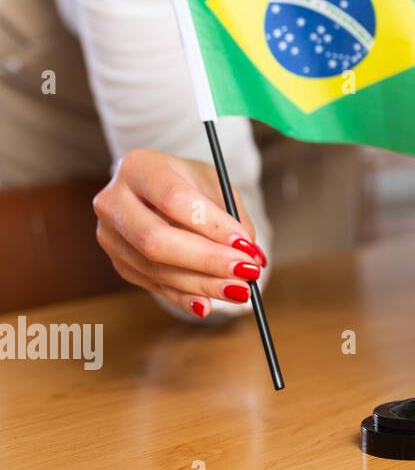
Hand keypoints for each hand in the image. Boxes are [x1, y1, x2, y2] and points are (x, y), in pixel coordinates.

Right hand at [92, 150, 267, 318]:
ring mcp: (109, 233)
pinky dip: (183, 296)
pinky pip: (152, 284)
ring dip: (200, 284)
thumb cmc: (190, 183)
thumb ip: (233, 216)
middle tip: (245, 272)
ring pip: (154, 267)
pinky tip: (208, 303)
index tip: (245, 245)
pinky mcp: (117, 260)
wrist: (156, 189)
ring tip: (239, 290)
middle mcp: (113, 200)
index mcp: (139, 167)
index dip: (211, 225)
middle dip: (206, 260)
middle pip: (156, 239)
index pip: (173, 199)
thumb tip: (250, 255)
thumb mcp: (215, 185)